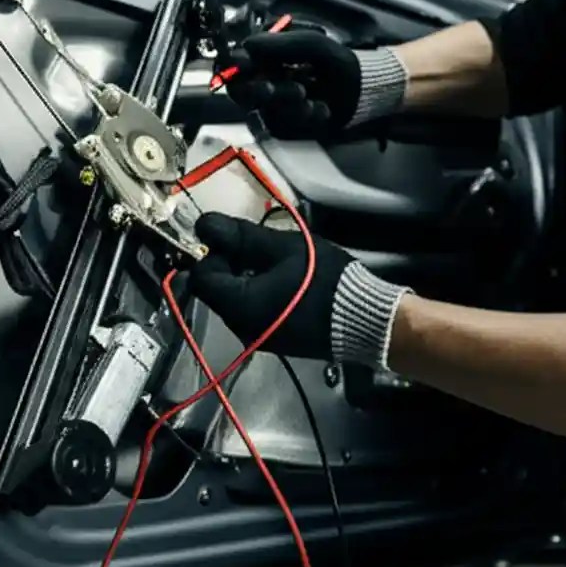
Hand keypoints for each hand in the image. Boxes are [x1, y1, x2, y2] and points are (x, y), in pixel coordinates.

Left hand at [187, 212, 354, 359]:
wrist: (365, 320)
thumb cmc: (325, 280)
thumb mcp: (283, 248)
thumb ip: (241, 236)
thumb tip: (204, 225)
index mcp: (238, 306)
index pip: (200, 276)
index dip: (212, 253)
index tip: (237, 240)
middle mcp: (240, 328)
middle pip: (215, 291)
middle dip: (229, 264)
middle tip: (261, 248)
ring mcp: (257, 338)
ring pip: (235, 301)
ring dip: (245, 278)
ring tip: (277, 263)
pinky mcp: (274, 341)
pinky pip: (252, 313)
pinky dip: (259, 294)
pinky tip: (285, 282)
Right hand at [223, 31, 361, 138]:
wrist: (360, 90)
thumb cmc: (334, 61)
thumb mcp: (312, 45)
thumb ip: (281, 44)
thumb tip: (247, 46)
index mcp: (263, 57)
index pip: (233, 63)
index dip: (234, 65)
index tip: (247, 65)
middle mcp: (261, 80)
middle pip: (240, 90)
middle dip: (260, 90)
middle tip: (280, 88)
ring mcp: (271, 104)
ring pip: (263, 108)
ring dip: (288, 103)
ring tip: (311, 99)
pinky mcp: (283, 124)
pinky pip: (283, 124)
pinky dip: (303, 116)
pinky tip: (321, 109)